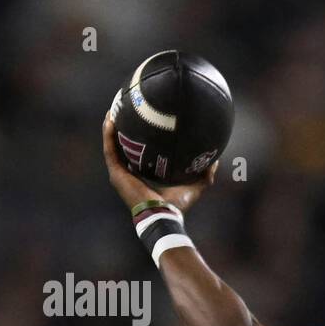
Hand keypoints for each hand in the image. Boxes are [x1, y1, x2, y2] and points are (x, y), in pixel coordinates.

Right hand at [102, 112, 216, 214]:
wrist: (163, 216)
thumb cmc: (176, 206)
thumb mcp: (194, 186)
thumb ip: (205, 175)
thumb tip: (216, 161)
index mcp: (142, 176)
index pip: (137, 154)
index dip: (137, 139)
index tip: (142, 123)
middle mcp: (128, 174)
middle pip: (121, 147)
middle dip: (121, 130)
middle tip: (124, 111)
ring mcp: (120, 174)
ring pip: (111, 146)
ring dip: (110, 128)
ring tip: (113, 110)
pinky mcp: (116, 174)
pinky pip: (109, 150)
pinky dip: (108, 136)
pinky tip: (110, 120)